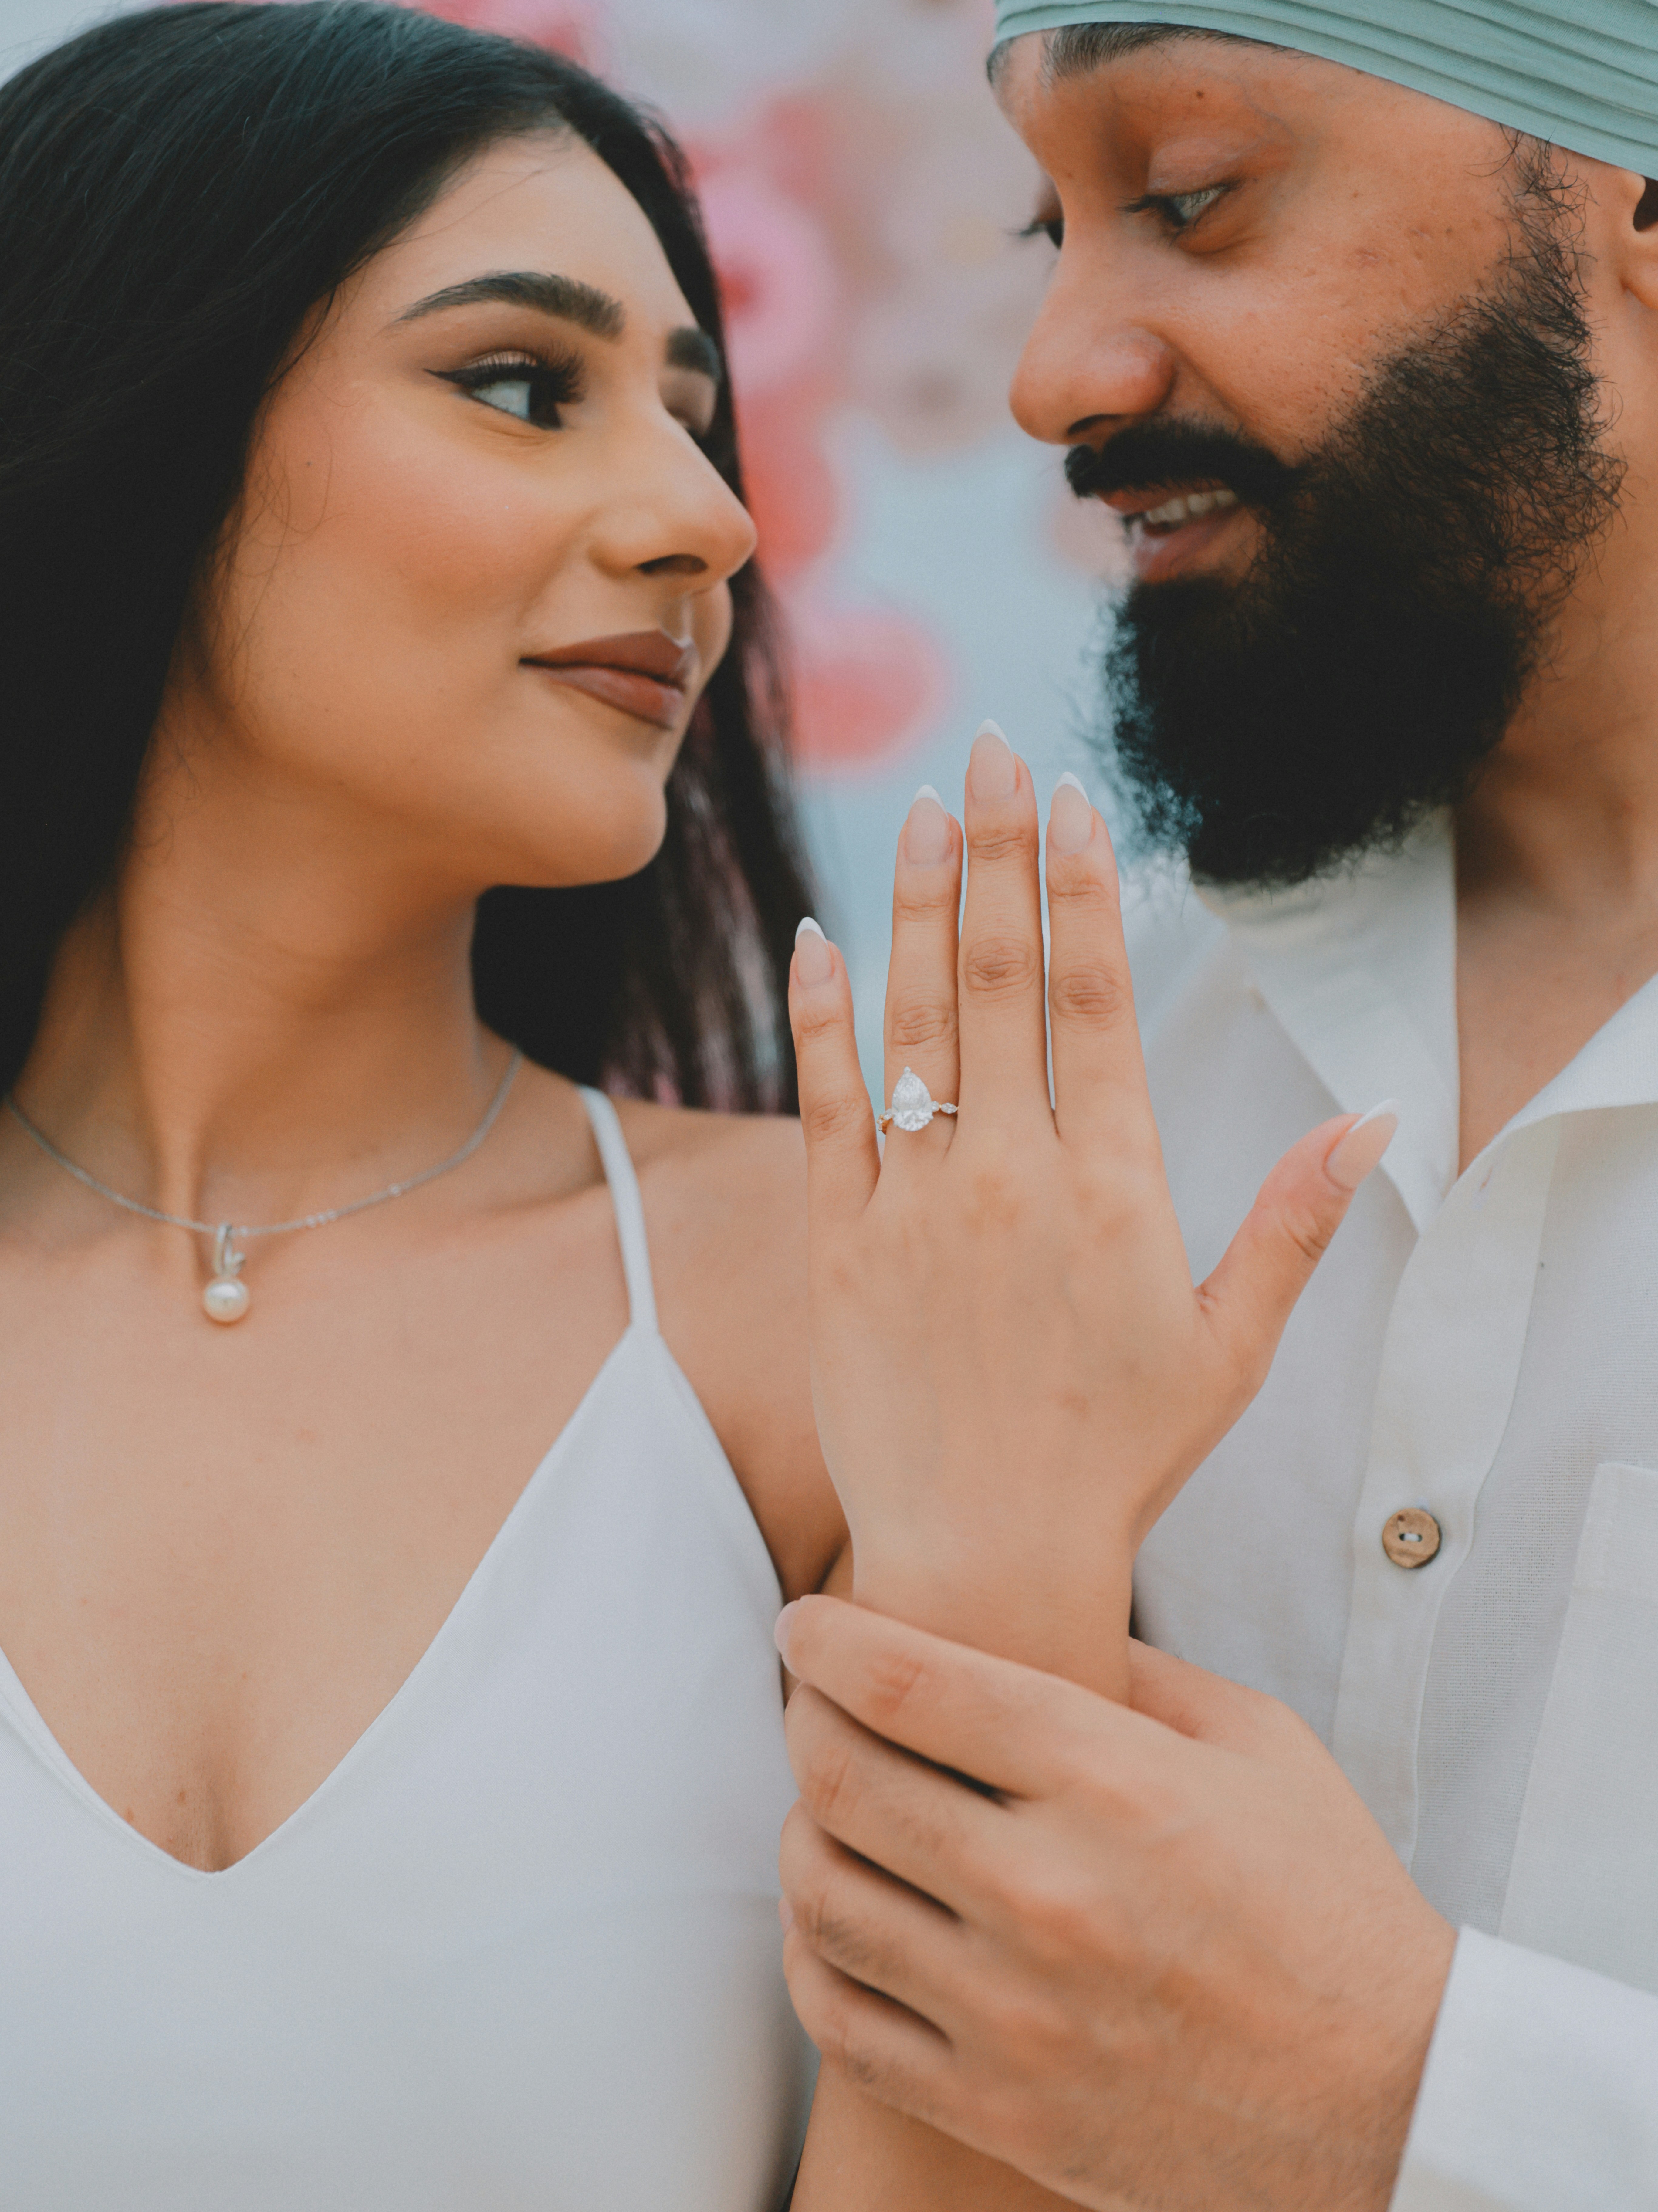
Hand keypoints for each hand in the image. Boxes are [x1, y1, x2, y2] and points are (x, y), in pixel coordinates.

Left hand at [778, 1596, 1454, 2211]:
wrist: (1392, 2101)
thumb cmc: (1329, 1902)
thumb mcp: (1257, 1743)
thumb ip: (1134, 1671)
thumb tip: (1029, 1623)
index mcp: (1113, 1785)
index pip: (910, 1684)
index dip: (829, 1640)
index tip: (803, 1624)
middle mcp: (1050, 1895)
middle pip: (844, 1781)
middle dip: (801, 1721)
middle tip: (806, 1703)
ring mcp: (1017, 2015)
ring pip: (826, 1899)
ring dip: (800, 1834)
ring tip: (821, 1807)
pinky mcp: (1002, 2110)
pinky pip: (844, 2022)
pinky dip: (813, 1955)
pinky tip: (832, 1917)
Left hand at [788, 731, 1395, 1693]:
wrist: (984, 1554)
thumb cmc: (1118, 1454)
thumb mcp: (1230, 1343)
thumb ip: (1294, 1222)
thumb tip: (1373, 1118)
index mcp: (1113, 1187)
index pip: (1097, 998)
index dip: (1081, 887)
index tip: (1072, 798)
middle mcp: (1012, 1175)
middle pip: (1000, 976)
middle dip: (996, 850)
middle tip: (992, 750)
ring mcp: (917, 1204)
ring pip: (913, 1019)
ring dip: (912, 902)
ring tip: (919, 806)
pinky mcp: (840, 1242)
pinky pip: (822, 1105)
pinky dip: (818, 1016)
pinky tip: (817, 937)